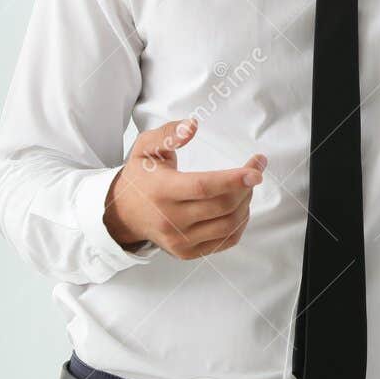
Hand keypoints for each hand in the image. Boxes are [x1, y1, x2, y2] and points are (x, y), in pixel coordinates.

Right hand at [102, 117, 265, 259]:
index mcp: (161, 191)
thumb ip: (168, 134)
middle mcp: (169, 220)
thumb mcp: (145, 148)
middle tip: (254, 170)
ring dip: (246, 203)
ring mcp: (179, 240)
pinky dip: (240, 223)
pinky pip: (226, 240)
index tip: (256, 170)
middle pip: (221, 205)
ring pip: (228, 224)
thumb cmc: (140, 177)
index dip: (233, 179)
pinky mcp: (186, 252)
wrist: (123, 214)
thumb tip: (192, 126)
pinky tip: (239, 206)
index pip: (203, 187)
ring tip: (245, 187)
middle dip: (246, 186)